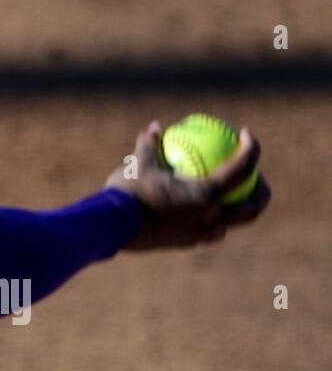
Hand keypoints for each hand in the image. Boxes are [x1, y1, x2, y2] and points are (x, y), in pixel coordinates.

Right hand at [104, 121, 270, 250]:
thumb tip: (154, 127)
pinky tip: (194, 211)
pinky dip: (206, 219)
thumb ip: (150, 145)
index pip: (242, 168)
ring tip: (227, 197)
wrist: (110, 227)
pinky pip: (204, 232)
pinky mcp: (183, 244)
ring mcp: (199, 235)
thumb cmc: (127, 192)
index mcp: (207, 195)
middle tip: (256, 177)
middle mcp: (211, 218)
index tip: (246, 135)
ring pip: (228, 225)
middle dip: (261, 193)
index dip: (251, 148)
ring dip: (233, 210)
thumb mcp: (138, 163)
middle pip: (252, 209)